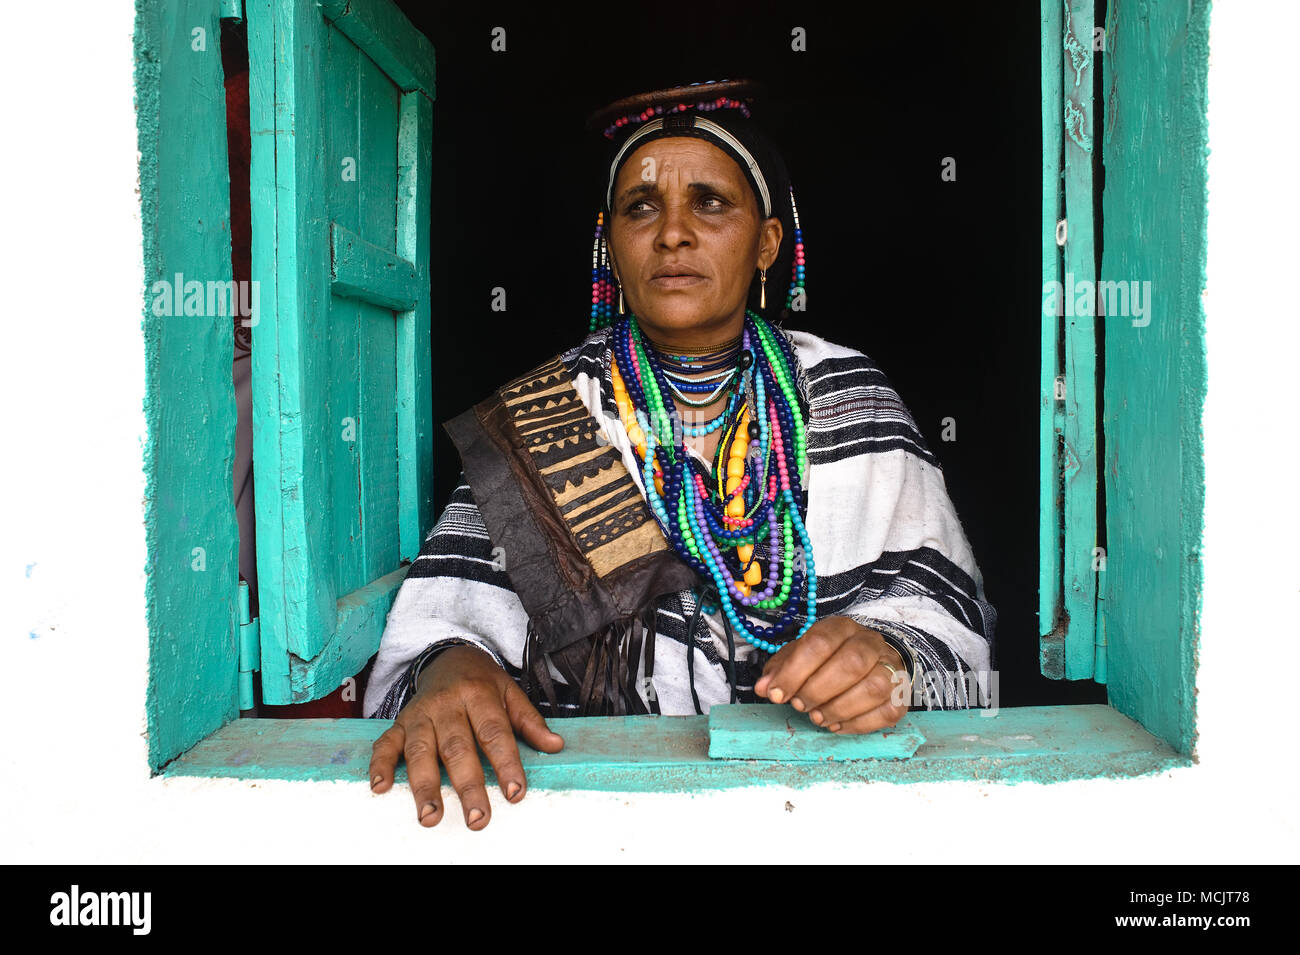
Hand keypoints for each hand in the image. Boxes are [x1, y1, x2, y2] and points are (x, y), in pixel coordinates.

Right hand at [369, 645, 563, 829]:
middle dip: (467, 786)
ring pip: (421, 752)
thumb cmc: (482, 682)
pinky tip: (380, 788)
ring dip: (424, 786)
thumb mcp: (510, 692)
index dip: (506, 763)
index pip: (494, 732)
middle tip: (478, 819)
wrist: (449, 657)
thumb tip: (555, 745)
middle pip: (457, 748)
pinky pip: (386, 744)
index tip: (515, 792)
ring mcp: (420, 715)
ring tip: (430, 816)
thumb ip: (529, 721)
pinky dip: (380, 766)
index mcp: (478, 695)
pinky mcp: (399, 723)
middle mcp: (447, 705)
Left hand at [753, 616, 910, 733]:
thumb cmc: (827, 661)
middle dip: (818, 690)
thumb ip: (781, 669)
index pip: (820, 643)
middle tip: (800, 706)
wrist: (871, 662)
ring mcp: (891, 668)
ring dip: (839, 708)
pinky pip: (887, 712)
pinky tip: (837, 725)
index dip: (794, 672)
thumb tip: (764, 688)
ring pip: (873, 687)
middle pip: (851, 663)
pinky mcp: (901, 696)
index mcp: (841, 628)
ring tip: (818, 717)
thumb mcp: (800, 657)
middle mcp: (870, 643)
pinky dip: (858, 724)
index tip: (775, 694)